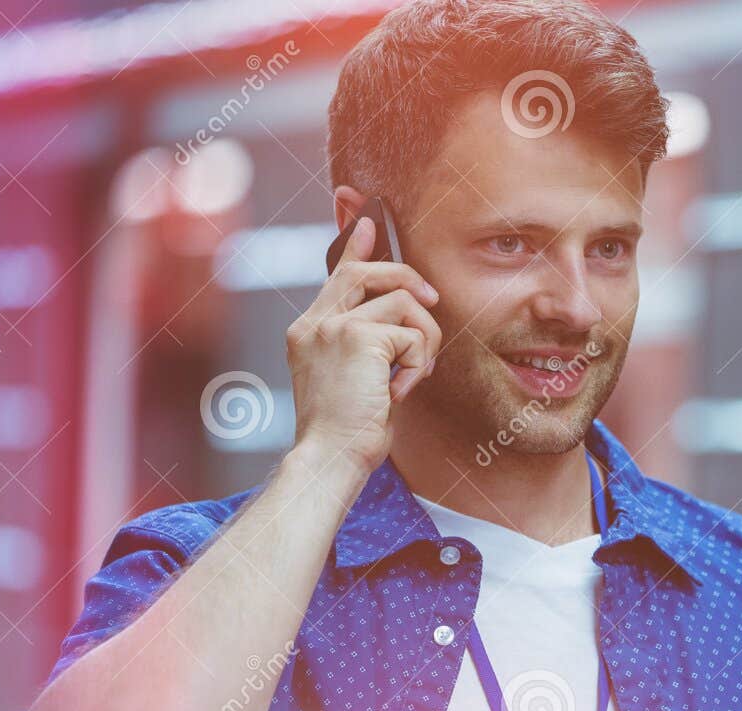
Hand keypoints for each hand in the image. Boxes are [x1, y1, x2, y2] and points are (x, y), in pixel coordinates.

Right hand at [286, 214, 442, 475]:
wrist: (330, 458)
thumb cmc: (347, 432)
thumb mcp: (355, 380)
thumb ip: (368, 347)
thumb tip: (405, 321)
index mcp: (309, 331)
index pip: (336, 274)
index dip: (357, 245)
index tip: (370, 221)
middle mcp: (316, 322)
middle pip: (370, 271)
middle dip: (409, 280)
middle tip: (431, 301)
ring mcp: (334, 327)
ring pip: (404, 303)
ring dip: (423, 341)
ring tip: (410, 377)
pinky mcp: (358, 337)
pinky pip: (412, 333)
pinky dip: (417, 364)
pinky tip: (399, 391)